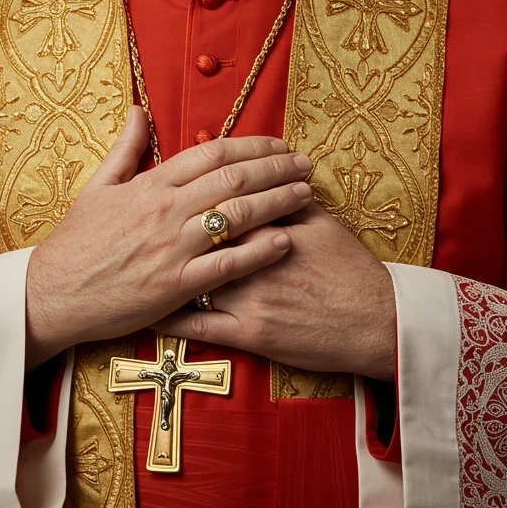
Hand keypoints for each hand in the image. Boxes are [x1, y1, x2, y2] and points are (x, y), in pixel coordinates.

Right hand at [23, 107, 313, 367]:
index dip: (252, 145)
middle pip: (234, 180)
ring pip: (237, 216)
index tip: (278, 144)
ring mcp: (172, 248)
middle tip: (306, 164)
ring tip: (305, 195)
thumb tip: (138, 110)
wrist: (52, 294)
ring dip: (277, 202)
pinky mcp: (175, 285)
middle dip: (276, 168)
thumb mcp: (96, 187)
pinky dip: (259, 251)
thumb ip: (125, 149)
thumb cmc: (75, 243)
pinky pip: (227, 264)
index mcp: (150, 184)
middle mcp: (165, 210)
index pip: (212, 154)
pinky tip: (286, 241)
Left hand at [152, 200, 396, 380]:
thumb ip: (288, 200)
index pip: (220, 201)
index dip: (191, 191)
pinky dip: (172, 318)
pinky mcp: (250, 333)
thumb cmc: (351, 270)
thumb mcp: (324, 225)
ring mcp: (249, 297)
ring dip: (158, 272)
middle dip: (165, 228)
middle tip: (136, 219)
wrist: (377, 321)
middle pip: (197, 236)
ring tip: (129, 263)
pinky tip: (148, 311)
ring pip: (191, 278)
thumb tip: (264, 174)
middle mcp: (253, 258)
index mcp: (268, 226)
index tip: (166, 183)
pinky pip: (201, 326)